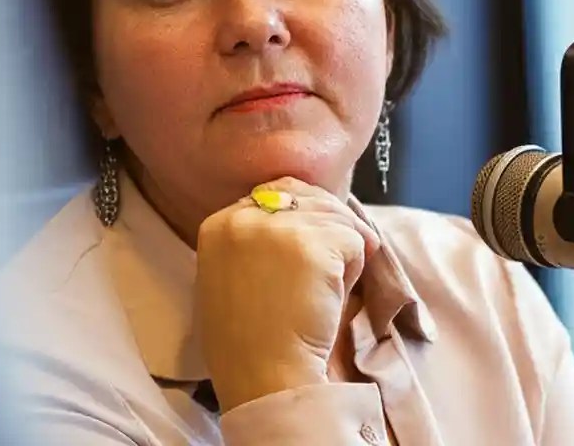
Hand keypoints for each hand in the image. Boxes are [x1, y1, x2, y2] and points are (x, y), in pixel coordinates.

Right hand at [195, 177, 380, 412]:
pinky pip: (355, 240)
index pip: (273, 193)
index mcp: (217, 224)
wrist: (262, 380)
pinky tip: (332, 298)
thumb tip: (305, 218)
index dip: (302, 220)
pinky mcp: (312, 243)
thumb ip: (254, 243)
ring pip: (335, 216)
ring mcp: (277, 227)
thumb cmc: (248, 345)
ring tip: (325, 292)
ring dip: (344, 251)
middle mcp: (242, 216)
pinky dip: (355, 269)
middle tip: (334, 268)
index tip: (309, 253)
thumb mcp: (229, 279)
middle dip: (330, 226)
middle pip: (308, 197)